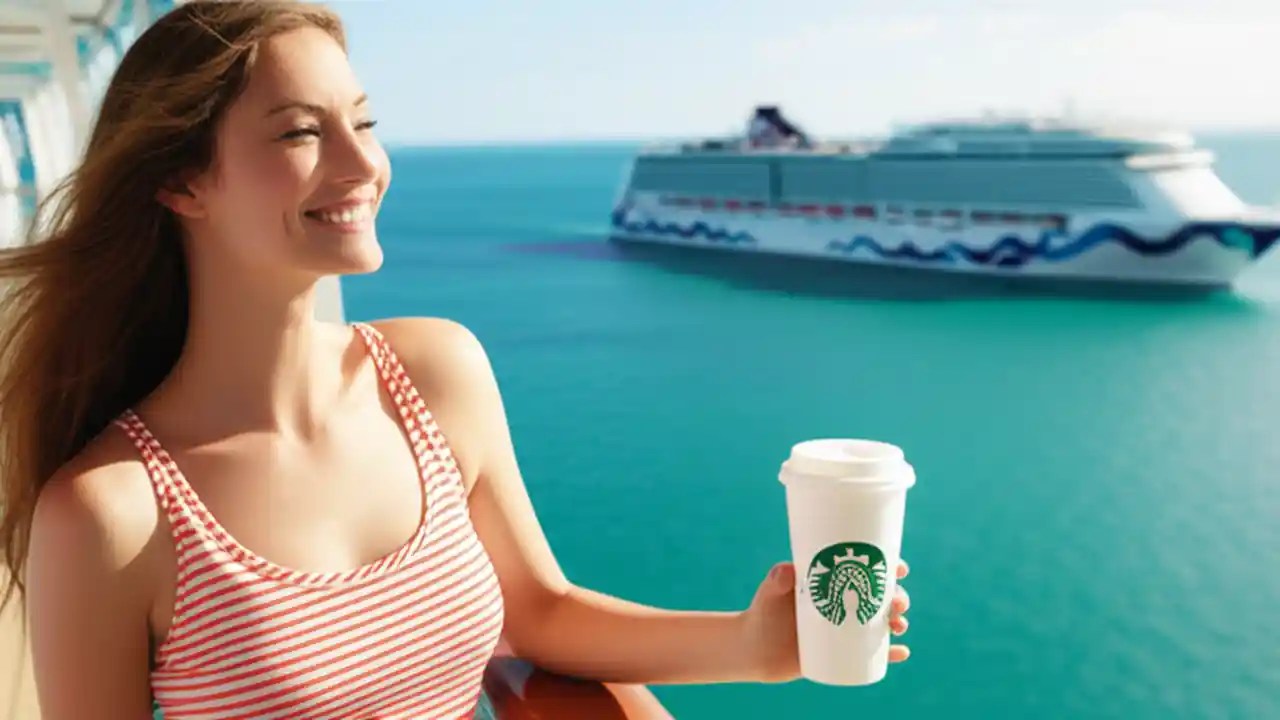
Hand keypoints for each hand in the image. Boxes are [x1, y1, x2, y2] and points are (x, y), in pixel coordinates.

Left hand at [741, 559, 911, 682]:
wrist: (754, 649)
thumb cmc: (763, 613)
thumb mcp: (769, 593)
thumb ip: (776, 579)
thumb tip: (787, 571)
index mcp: (833, 583)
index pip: (865, 570)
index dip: (888, 567)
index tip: (900, 568)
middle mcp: (844, 604)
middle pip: (881, 597)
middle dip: (898, 597)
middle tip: (898, 603)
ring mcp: (845, 630)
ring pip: (881, 623)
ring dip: (898, 621)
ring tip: (898, 625)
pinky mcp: (843, 654)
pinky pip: (873, 654)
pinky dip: (891, 653)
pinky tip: (902, 652)